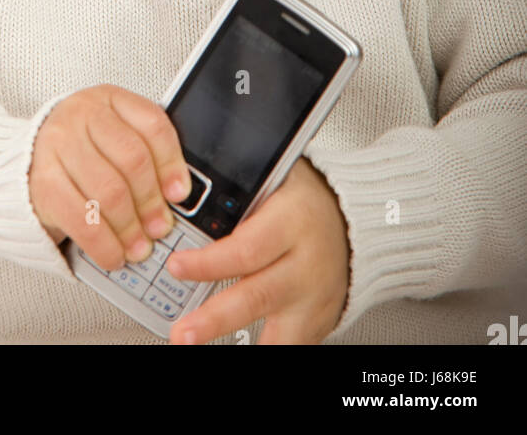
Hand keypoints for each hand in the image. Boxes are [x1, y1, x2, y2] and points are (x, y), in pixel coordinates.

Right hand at [28, 85, 193, 268]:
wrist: (26, 160)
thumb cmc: (80, 150)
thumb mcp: (113, 135)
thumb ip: (144, 153)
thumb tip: (176, 194)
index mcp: (108, 98)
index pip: (152, 124)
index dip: (172, 163)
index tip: (179, 194)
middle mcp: (81, 115)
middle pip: (133, 160)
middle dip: (152, 202)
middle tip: (160, 227)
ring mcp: (58, 146)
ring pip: (110, 192)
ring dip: (130, 228)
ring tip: (139, 246)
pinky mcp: (42, 182)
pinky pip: (83, 219)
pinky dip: (105, 244)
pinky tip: (114, 254)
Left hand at [166, 157, 349, 344]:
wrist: (353, 220)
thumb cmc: (302, 199)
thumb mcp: (272, 180)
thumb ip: (235, 191)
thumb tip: (185, 190)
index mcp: (291, 221)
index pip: (246, 247)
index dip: (208, 262)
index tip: (176, 267)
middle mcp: (305, 265)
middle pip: (256, 297)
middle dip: (214, 320)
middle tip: (181, 334)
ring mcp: (314, 300)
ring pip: (278, 335)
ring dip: (239, 348)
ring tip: (200, 349)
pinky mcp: (320, 323)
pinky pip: (291, 345)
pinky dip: (263, 347)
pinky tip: (236, 348)